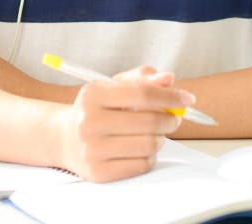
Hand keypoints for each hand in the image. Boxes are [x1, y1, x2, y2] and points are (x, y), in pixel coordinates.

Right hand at [51, 65, 192, 182]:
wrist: (64, 138)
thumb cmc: (95, 108)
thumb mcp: (113, 86)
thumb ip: (142, 79)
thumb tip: (169, 79)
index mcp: (93, 94)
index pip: (142, 94)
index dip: (170, 95)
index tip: (187, 98)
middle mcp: (89, 121)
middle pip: (149, 122)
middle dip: (170, 119)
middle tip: (174, 117)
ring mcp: (93, 149)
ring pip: (149, 145)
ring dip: (161, 138)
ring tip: (155, 132)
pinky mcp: (99, 172)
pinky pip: (142, 165)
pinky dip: (150, 155)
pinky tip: (141, 147)